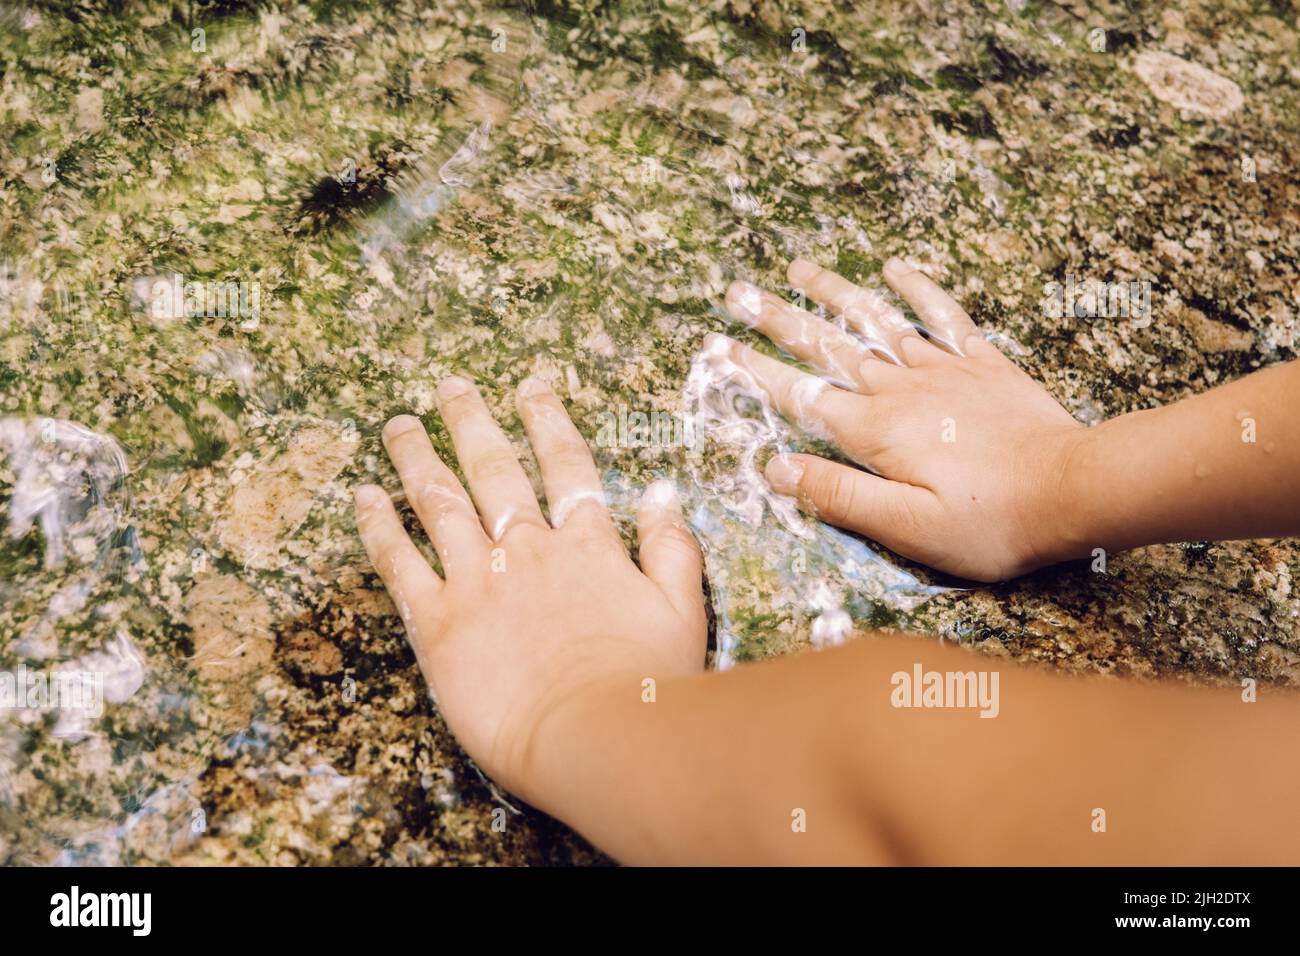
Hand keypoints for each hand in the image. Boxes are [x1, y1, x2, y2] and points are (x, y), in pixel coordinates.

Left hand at [353, 376, 705, 798]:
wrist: (594, 735)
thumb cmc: (646, 681)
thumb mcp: (682, 609)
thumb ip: (672, 547)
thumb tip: (662, 494)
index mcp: (585, 545)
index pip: (565, 465)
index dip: (547, 421)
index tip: (531, 387)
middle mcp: (527, 549)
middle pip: (493, 469)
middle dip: (470, 421)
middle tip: (449, 387)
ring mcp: (477, 580)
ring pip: (439, 502)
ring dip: (416, 457)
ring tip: (398, 424)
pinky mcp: (437, 621)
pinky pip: (400, 563)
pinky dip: (379, 526)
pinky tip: (364, 496)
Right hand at [716, 257, 1086, 581]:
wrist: (1073, 490)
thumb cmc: (990, 521)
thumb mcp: (905, 527)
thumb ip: (839, 495)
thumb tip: (776, 469)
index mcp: (875, 432)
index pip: (801, 394)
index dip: (754, 371)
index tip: (718, 348)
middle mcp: (900, 391)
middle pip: (829, 346)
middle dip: (778, 319)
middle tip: (739, 292)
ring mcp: (942, 371)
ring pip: (876, 322)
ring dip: (834, 294)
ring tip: (800, 269)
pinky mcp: (982, 365)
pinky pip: (943, 316)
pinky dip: (918, 290)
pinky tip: (896, 270)